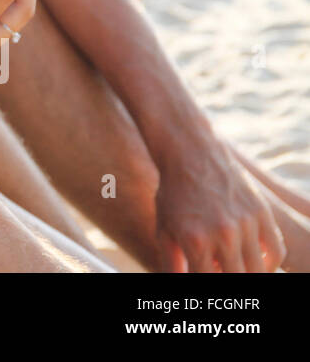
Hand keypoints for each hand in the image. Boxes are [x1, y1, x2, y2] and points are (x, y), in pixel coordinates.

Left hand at [155, 129, 285, 272]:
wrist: (190, 153)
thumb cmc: (173, 193)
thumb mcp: (164, 228)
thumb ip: (170, 263)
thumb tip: (178, 286)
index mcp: (195, 241)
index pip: (209, 283)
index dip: (207, 288)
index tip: (205, 276)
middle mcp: (224, 234)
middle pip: (237, 280)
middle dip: (228, 281)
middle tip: (218, 270)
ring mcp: (246, 223)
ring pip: (260, 272)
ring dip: (247, 274)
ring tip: (232, 266)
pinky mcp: (262, 212)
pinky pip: (277, 252)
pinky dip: (268, 263)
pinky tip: (252, 260)